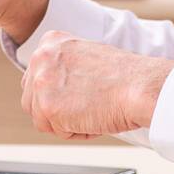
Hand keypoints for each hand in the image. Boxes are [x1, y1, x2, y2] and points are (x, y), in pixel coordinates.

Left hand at [20, 31, 173, 138]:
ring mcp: (42, 81)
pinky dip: (75, 131)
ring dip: (66, 121)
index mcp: (51, 41)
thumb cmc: (125, 76)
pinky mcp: (47, 107)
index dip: (60, 92)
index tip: (79, 91)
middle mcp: (41, 57)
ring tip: (91, 109)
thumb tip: (55, 87)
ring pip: (41, 117)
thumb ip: (64, 67)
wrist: (140, 87)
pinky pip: (55, 131)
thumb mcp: (87, 56)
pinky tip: (92, 117)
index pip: (37, 77)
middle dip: (57, 108)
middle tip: (86, 104)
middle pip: (32, 98)